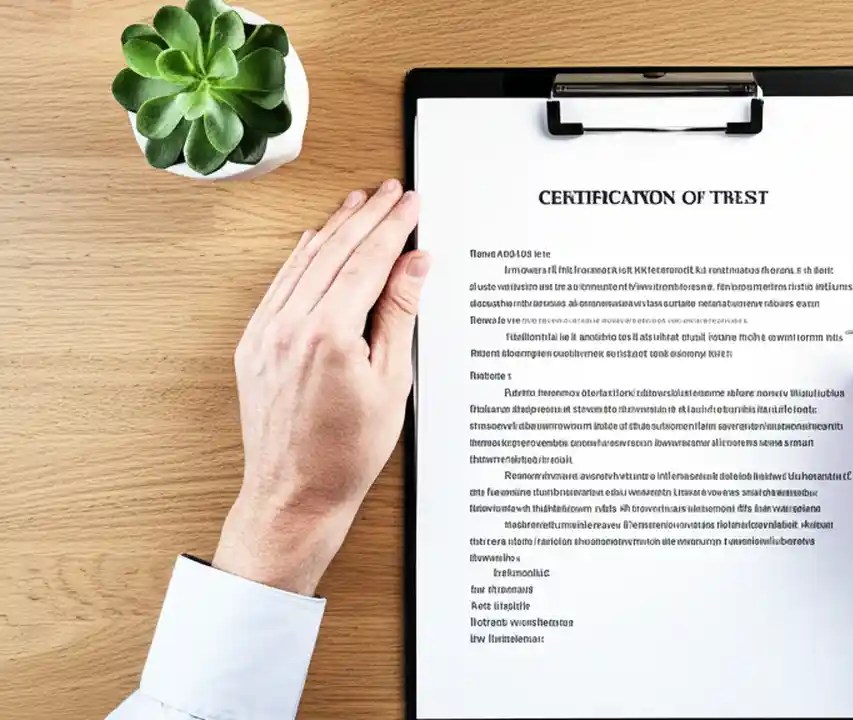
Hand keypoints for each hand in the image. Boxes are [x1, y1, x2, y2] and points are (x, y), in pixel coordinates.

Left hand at [213, 179, 427, 594]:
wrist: (295, 492)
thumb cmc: (346, 452)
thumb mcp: (391, 381)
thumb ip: (399, 314)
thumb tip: (414, 264)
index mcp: (328, 333)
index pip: (366, 260)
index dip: (393, 227)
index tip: (410, 203)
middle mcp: (289, 325)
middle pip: (334, 250)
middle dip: (366, 215)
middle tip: (391, 192)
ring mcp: (265, 331)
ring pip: (303, 260)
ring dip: (334, 227)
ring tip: (359, 203)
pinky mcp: (254, 342)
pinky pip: (281, 283)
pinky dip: (304, 255)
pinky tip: (317, 240)